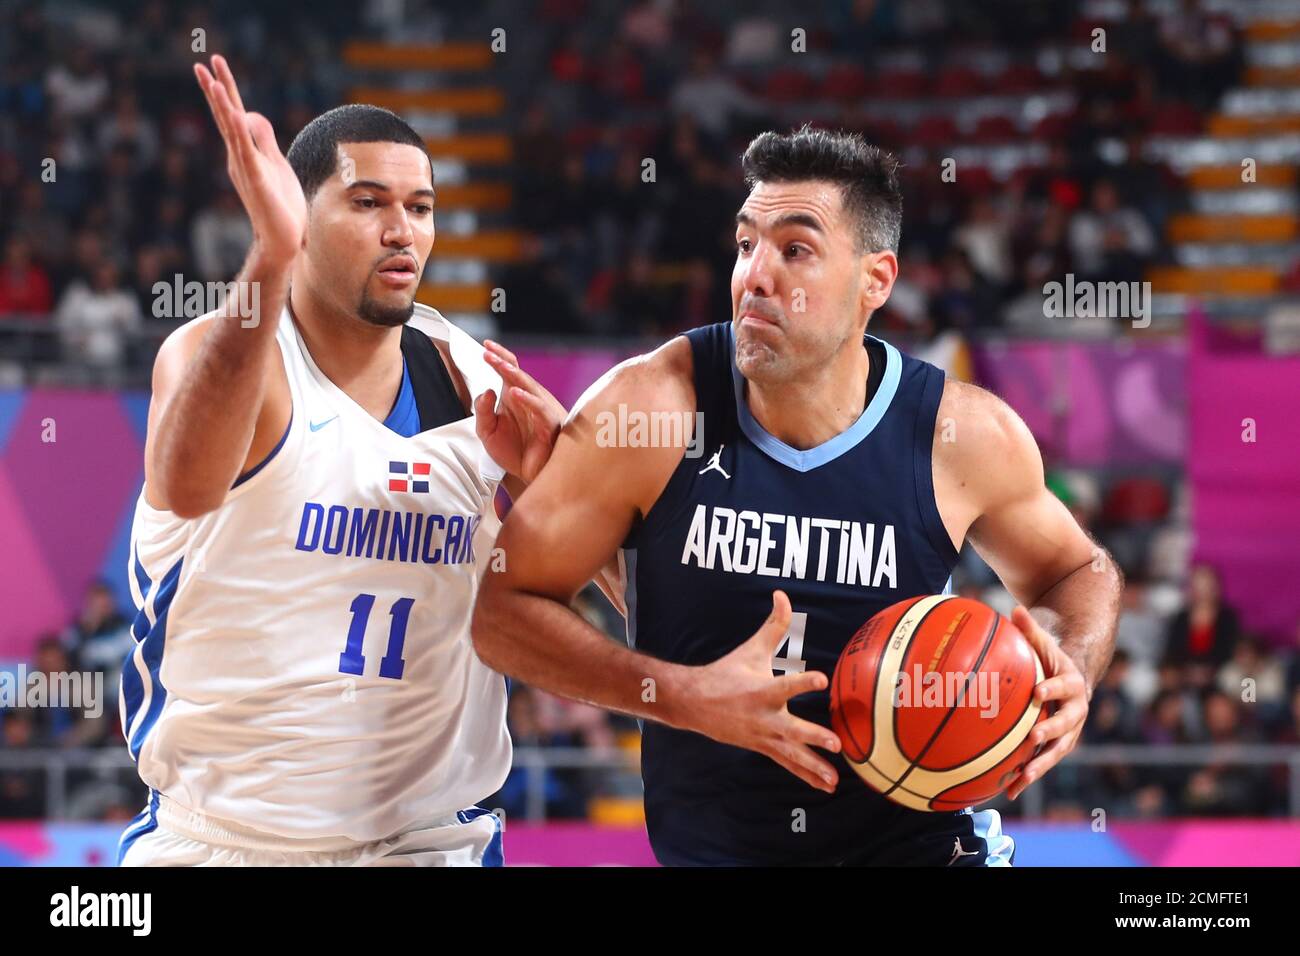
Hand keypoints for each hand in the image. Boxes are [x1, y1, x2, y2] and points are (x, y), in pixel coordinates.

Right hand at [194, 54, 305, 266]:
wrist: (283, 240)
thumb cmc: (280, 205)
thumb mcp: (275, 163)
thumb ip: (263, 139)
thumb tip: (250, 113)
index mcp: (244, 152)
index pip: (232, 114)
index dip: (225, 89)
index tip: (215, 64)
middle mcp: (239, 157)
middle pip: (226, 116)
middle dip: (215, 89)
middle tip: (201, 63)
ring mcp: (246, 168)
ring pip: (231, 130)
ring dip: (222, 105)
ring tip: (211, 81)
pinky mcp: (256, 180)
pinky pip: (246, 152)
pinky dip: (239, 132)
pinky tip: (234, 113)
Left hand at [476, 340, 565, 484]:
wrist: (527, 478)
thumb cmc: (512, 452)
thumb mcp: (487, 432)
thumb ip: (483, 411)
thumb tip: (486, 390)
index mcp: (514, 397)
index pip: (508, 370)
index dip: (498, 357)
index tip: (485, 346)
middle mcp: (529, 400)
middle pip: (517, 374)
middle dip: (502, 362)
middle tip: (488, 353)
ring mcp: (540, 411)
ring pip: (530, 387)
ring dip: (516, 376)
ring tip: (502, 367)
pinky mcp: (549, 426)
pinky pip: (540, 409)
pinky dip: (529, 400)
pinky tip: (515, 393)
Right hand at [679, 591, 841, 792]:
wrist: (694, 703)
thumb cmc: (727, 672)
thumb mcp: (750, 648)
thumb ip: (774, 625)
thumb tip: (782, 594)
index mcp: (762, 690)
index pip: (786, 685)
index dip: (804, 681)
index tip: (822, 680)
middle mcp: (765, 717)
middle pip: (793, 729)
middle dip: (814, 737)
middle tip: (835, 744)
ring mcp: (763, 736)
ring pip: (792, 755)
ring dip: (814, 768)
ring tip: (835, 780)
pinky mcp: (763, 747)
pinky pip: (788, 763)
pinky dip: (807, 775)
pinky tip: (826, 786)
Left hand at [1005, 605, 1088, 799]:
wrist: (1072, 683)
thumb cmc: (1051, 661)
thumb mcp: (1044, 644)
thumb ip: (1030, 630)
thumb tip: (1014, 609)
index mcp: (1071, 685)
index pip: (1064, 687)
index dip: (1053, 690)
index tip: (1038, 693)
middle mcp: (1075, 712)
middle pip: (1066, 725)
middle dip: (1051, 732)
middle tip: (1033, 738)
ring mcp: (1068, 733)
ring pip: (1056, 752)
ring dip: (1040, 765)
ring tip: (1021, 778)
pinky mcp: (1056, 747)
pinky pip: (1042, 763)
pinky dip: (1027, 776)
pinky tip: (1007, 790)